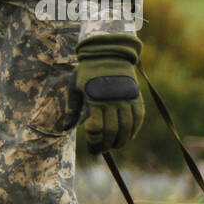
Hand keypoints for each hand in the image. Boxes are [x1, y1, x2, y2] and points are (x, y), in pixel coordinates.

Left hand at [75, 33, 144, 152]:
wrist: (108, 52)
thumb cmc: (87, 71)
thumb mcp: (75, 87)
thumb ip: (72, 108)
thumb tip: (66, 129)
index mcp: (95, 98)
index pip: (96, 128)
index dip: (94, 143)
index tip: (92, 150)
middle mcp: (112, 99)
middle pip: (111, 131)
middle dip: (106, 145)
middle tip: (101, 150)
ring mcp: (126, 98)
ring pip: (126, 127)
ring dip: (120, 141)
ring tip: (114, 146)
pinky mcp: (136, 96)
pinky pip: (138, 118)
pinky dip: (134, 130)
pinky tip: (127, 137)